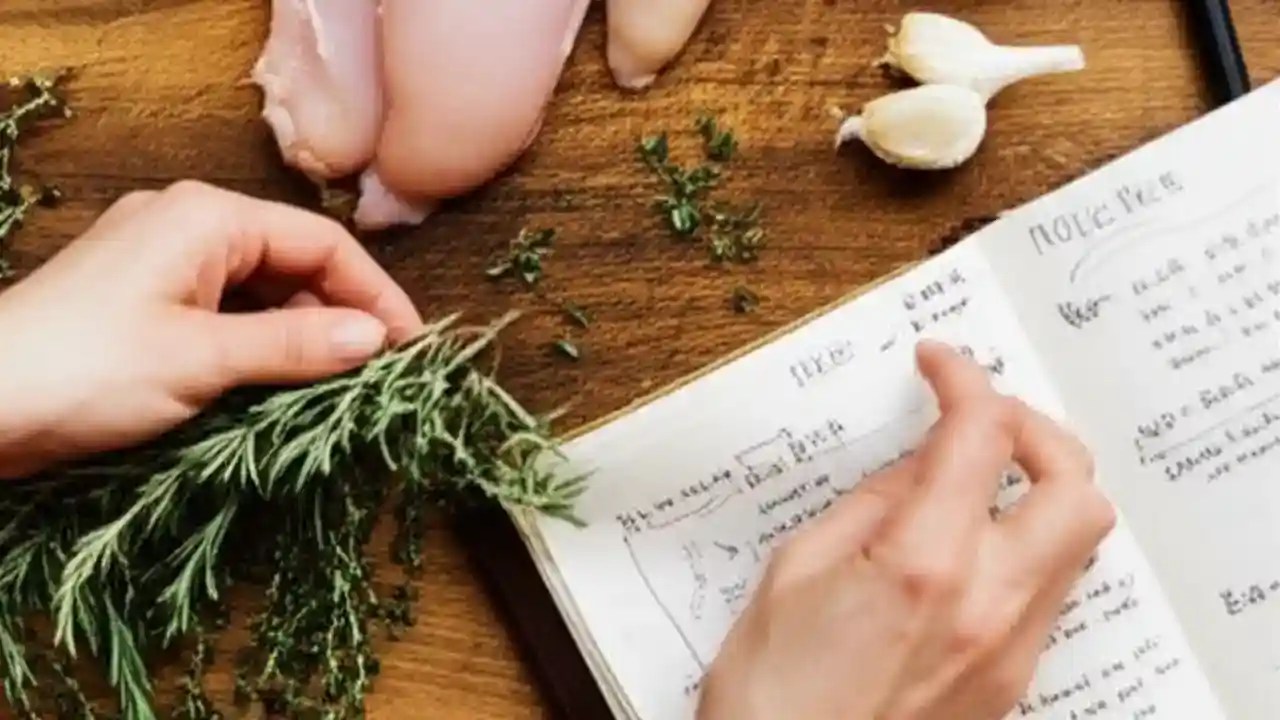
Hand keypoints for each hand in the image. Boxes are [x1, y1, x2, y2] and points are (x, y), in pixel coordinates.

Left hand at [0, 180, 422, 478]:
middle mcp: (187, 224)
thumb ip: (295, 344)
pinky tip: (279, 384)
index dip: (376, 295)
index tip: (412, 349)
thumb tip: (375, 339)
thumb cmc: (82, 371)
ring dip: (301, 335)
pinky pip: (226, 310)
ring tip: (339, 388)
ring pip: (261, 290)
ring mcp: (162, 260)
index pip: (322, 245)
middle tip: (380, 376)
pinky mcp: (143, 298)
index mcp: (207, 217)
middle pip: (294, 263)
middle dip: (340, 317)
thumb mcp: (203, 359)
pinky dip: (260, 344)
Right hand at [696, 341, 1115, 719]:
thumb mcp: (797, 571)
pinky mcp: (1009, 683)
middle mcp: (989, 607)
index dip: (964, 379)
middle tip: (982, 417)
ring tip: (977, 478)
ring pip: (1077, 541)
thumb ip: (871, 506)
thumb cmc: (771, 697)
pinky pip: (1046, 592)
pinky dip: (1022, 546)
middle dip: (1034, 428)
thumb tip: (921, 464)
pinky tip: (966, 546)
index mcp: (924, 565)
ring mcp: (1009, 651)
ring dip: (1039, 489)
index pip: (981, 436)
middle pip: (1073, 485)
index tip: (940, 365)